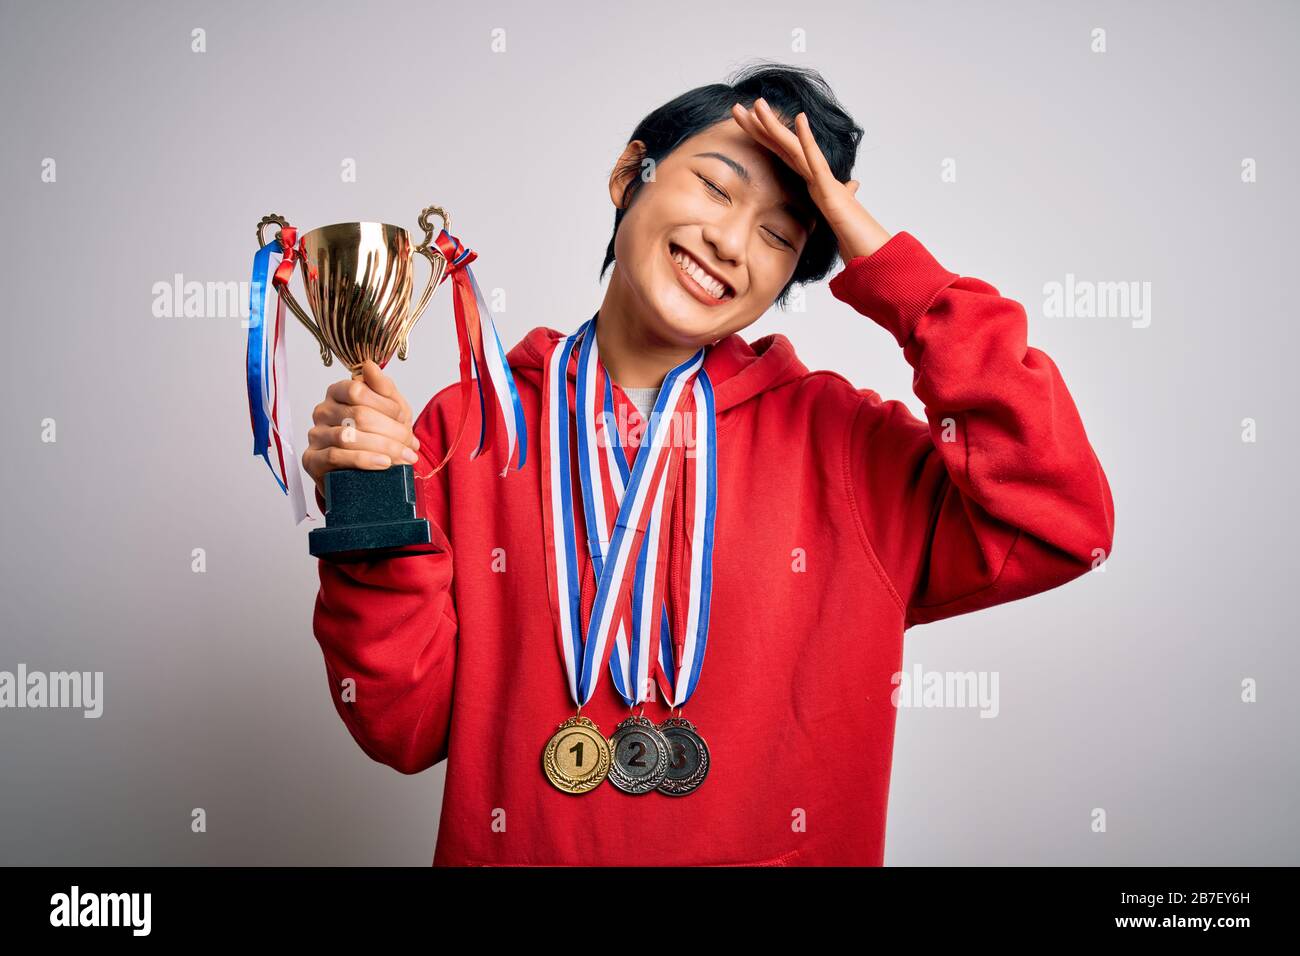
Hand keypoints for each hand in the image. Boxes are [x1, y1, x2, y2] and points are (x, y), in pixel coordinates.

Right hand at [303, 360, 419, 495]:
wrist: (367, 473)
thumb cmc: (379, 436)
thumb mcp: (390, 409)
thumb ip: (382, 387)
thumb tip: (370, 365)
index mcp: (338, 392)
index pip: (357, 390)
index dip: (385, 406)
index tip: (405, 420)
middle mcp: (323, 410)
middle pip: (358, 415)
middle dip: (391, 431)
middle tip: (410, 445)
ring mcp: (315, 435)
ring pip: (348, 436)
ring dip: (383, 447)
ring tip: (404, 457)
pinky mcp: (311, 459)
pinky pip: (336, 456)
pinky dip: (364, 459)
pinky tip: (384, 463)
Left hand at [731, 97, 891, 260]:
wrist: (871, 254)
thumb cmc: (856, 236)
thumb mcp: (838, 216)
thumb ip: (840, 201)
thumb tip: (850, 188)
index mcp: (812, 182)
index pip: (782, 155)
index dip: (762, 138)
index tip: (744, 122)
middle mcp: (816, 177)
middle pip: (781, 147)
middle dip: (758, 126)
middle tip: (735, 107)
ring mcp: (822, 182)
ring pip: (794, 148)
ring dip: (775, 126)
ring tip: (757, 104)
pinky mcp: (830, 191)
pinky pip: (816, 162)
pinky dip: (808, 141)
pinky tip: (799, 119)